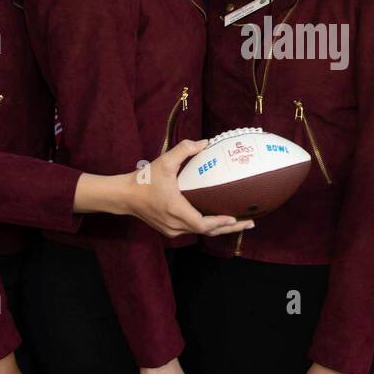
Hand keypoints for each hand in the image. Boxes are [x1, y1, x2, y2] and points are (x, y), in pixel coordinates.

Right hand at [126, 139, 255, 237]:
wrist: (124, 196)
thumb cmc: (144, 180)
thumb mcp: (164, 162)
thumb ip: (184, 149)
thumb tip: (205, 142)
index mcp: (175, 210)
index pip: (202, 224)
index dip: (219, 223)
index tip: (235, 218)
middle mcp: (175, 224)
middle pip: (207, 231)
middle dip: (230, 228)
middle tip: (250, 223)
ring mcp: (172, 229)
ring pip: (200, 232)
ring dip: (220, 229)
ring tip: (239, 222)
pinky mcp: (169, 229)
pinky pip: (193, 229)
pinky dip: (208, 226)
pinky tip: (219, 219)